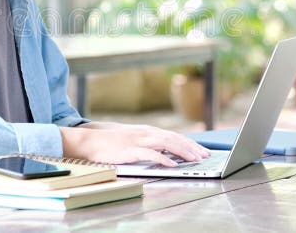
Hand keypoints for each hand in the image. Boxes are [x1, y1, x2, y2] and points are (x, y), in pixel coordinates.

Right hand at [59, 122, 209, 166]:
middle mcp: (146, 133)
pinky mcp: (130, 150)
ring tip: (194, 159)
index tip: (203, 151)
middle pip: (174, 138)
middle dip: (191, 147)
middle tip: (205, 156)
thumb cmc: (111, 143)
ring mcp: (138, 141)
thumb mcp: (134, 140)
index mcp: (148, 131)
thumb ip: (149, 143)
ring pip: (166, 144)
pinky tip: (172, 165)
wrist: (91, 140)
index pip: (174, 136)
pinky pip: (150, 154)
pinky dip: (163, 159)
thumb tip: (166, 152)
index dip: (190, 143)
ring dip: (182, 151)